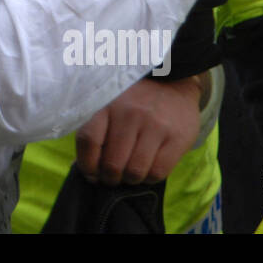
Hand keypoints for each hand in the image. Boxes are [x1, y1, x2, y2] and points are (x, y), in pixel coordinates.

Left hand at [75, 75, 205, 183]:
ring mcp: (155, 126)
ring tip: (130, 173)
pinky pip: (157, 172)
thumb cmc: (134, 100)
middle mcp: (130, 114)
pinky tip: (148, 169)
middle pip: (112, 163)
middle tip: (113, 177)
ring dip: (130, 180)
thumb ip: (97, 131)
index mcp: (107, 104)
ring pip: (135, 172)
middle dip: (110, 178)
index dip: (87, 165)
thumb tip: (86, 168)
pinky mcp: (177, 138)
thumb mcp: (110, 104)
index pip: (88, 140)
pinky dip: (149, 179)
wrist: (173, 82)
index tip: (91, 174)